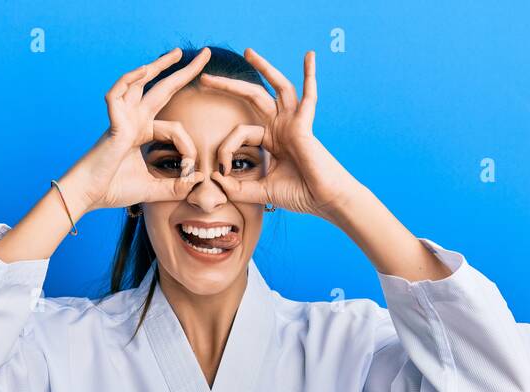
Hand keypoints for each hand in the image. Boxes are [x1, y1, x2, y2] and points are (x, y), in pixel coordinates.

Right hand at [69, 47, 211, 212]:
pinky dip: (128, 80)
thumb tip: (200, 180)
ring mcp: (123, 119)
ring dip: (158, 66)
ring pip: (140, 83)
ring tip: (177, 53)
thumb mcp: (153, 189)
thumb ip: (176, 187)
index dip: (189, 148)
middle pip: (162, 89)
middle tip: (205, 55)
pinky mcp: (112, 123)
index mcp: (142, 133)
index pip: (176, 128)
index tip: (190, 170)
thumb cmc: (114, 190)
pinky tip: (143, 70)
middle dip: (183, 72)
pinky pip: (117, 94)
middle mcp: (134, 121)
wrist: (89, 195)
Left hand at [197, 48, 360, 219]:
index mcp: (271, 140)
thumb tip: (214, 178)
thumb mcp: (260, 191)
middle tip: (205, 78)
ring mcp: (293, 123)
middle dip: (229, 86)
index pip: (240, 132)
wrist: (323, 201)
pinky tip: (309, 56)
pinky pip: (309, 96)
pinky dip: (310, 75)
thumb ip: (237, 187)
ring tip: (247, 52)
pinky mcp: (304, 125)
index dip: (225, 149)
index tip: (221, 171)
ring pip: (277, 87)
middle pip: (252, 97)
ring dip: (264, 67)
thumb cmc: (299, 195)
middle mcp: (281, 127)